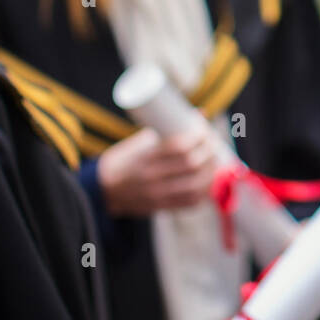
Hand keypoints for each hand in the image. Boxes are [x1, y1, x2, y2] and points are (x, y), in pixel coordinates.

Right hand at [97, 127, 222, 216]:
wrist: (104, 188)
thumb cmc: (127, 158)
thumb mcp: (142, 140)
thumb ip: (169, 129)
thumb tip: (201, 112)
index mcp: (145, 157)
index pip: (179, 147)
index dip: (198, 138)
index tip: (205, 131)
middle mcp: (151, 177)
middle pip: (190, 165)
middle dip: (208, 153)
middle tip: (213, 144)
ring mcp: (157, 194)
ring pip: (194, 185)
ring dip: (210, 172)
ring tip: (215, 161)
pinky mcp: (161, 206)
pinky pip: (189, 202)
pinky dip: (204, 192)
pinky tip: (209, 182)